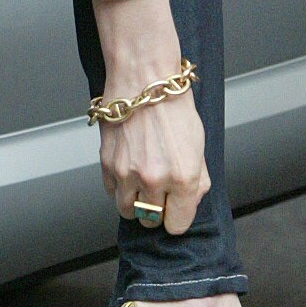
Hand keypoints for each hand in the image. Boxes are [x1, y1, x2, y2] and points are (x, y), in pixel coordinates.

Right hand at [99, 86, 210, 234]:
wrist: (143, 81)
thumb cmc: (173, 107)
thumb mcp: (199, 144)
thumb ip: (197, 179)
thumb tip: (191, 199)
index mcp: (183, 178)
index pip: (177, 225)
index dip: (177, 217)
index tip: (175, 210)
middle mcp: (154, 180)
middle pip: (151, 221)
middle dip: (157, 211)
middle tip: (159, 193)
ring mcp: (127, 174)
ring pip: (128, 211)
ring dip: (135, 202)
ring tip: (142, 183)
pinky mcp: (106, 166)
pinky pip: (111, 192)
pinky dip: (119, 187)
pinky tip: (129, 169)